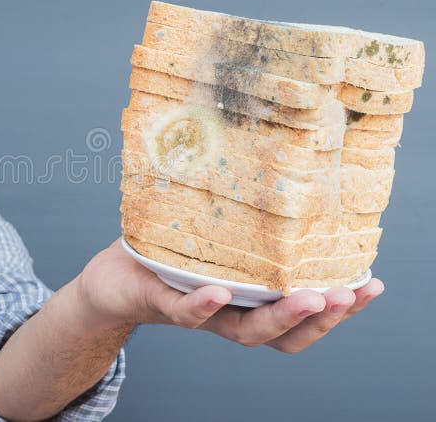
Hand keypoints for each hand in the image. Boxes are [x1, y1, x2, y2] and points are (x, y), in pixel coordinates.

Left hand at [78, 239, 383, 352]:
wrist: (113, 275)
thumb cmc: (169, 251)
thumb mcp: (212, 231)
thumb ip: (242, 212)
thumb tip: (279, 152)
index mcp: (250, 297)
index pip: (303, 311)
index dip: (340, 307)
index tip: (371, 284)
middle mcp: (231, 311)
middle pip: (285, 332)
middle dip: (321, 316)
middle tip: (347, 294)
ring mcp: (199, 312)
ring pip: (246, 330)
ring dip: (279, 317)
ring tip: (307, 298)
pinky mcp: (162, 304)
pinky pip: (186, 312)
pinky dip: (203, 305)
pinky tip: (219, 292)